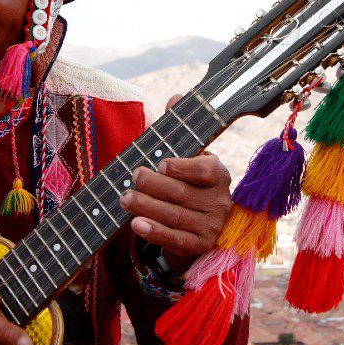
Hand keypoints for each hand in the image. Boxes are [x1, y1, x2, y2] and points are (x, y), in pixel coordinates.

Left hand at [119, 95, 231, 270]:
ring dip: (147, 206)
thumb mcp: (187, 159)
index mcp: (218, 174)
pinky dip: (154, 232)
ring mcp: (210, 226)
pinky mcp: (199, 247)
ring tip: (124, 198)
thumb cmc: (188, 186)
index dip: (182, 167)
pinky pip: (174, 240)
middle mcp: (219, 201)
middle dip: (154, 185)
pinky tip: (136, 224)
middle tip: (133, 176)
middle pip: (183, 193)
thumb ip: (179, 131)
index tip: (160, 164)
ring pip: (175, 216)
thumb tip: (175, 97)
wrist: (201, 229)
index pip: (204, 170)